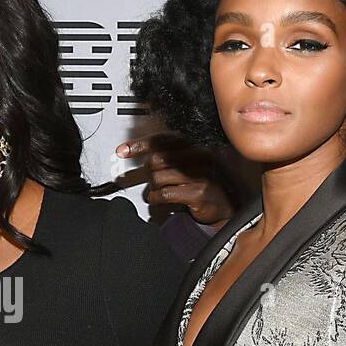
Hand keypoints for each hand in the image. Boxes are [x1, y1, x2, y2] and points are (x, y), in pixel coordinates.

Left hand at [115, 133, 236, 224]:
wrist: (223, 206)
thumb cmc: (200, 183)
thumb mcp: (183, 164)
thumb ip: (163, 154)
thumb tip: (130, 150)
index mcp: (194, 144)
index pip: (162, 139)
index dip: (139, 144)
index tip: (123, 150)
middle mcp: (199, 155)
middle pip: (157, 159)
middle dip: (149, 172)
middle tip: (154, 181)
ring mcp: (200, 174)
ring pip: (158, 177)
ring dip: (153, 188)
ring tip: (161, 191)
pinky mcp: (198, 192)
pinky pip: (165, 193)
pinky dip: (156, 198)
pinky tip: (159, 200)